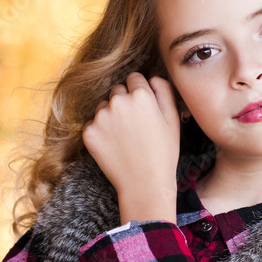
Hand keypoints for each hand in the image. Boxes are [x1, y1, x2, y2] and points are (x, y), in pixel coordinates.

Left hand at [82, 72, 179, 223]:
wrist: (144, 184)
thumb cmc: (163, 153)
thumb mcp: (173, 120)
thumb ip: (164, 91)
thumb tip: (152, 77)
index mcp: (141, 95)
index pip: (134, 78)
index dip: (140, 93)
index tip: (144, 109)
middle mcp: (118, 101)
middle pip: (117, 90)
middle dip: (124, 102)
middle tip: (135, 126)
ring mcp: (101, 116)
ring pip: (104, 106)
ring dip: (111, 116)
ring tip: (125, 137)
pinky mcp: (89, 132)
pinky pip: (93, 123)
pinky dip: (101, 132)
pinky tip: (114, 146)